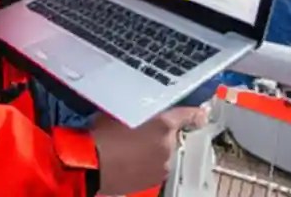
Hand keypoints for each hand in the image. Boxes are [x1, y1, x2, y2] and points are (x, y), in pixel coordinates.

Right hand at [90, 105, 208, 194]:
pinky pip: (155, 167)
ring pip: (164, 153)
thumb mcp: (119, 111)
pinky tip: (128, 160)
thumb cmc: (101, 134)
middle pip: (173, 136)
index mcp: (163, 124)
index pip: (187, 115)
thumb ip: (141, 109)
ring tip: (131, 146)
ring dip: (155, 150)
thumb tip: (148, 110)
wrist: (91, 166)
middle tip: (142, 129)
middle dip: (162, 133)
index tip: (200, 114)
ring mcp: (162, 166)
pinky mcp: (153, 180)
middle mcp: (168, 146)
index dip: (194, 114)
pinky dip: (147, 164)